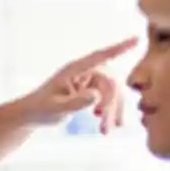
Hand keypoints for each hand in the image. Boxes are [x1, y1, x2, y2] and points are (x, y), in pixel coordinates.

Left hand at [16, 37, 137, 134]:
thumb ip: (76, 102)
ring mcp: (88, 81)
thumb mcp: (56, 109)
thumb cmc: (40, 109)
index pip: (100, 56)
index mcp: (74, 69)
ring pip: (111, 93)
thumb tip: (97, 95)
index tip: (137, 39)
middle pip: (110, 83)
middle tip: (105, 128)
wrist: (33, 116)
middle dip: (112, 105)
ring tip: (105, 131)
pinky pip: (107, 99)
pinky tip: (105, 126)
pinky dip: (109, 113)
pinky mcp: (90, 91)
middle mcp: (83, 72)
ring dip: (112, 112)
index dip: (119, 48)